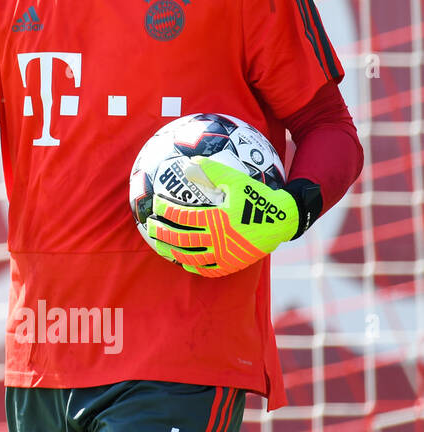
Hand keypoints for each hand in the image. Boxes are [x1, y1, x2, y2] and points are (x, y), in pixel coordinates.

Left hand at [148, 156, 297, 276]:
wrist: (283, 219)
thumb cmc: (258, 197)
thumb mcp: (237, 179)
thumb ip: (213, 170)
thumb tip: (190, 162)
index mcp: (218, 219)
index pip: (183, 216)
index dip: (166, 210)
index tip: (155, 205)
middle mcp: (219, 239)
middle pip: (181, 239)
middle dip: (161, 232)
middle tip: (148, 226)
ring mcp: (226, 255)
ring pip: (191, 257)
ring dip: (172, 251)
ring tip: (159, 245)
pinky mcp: (233, 264)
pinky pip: (208, 269)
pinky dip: (193, 266)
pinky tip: (183, 261)